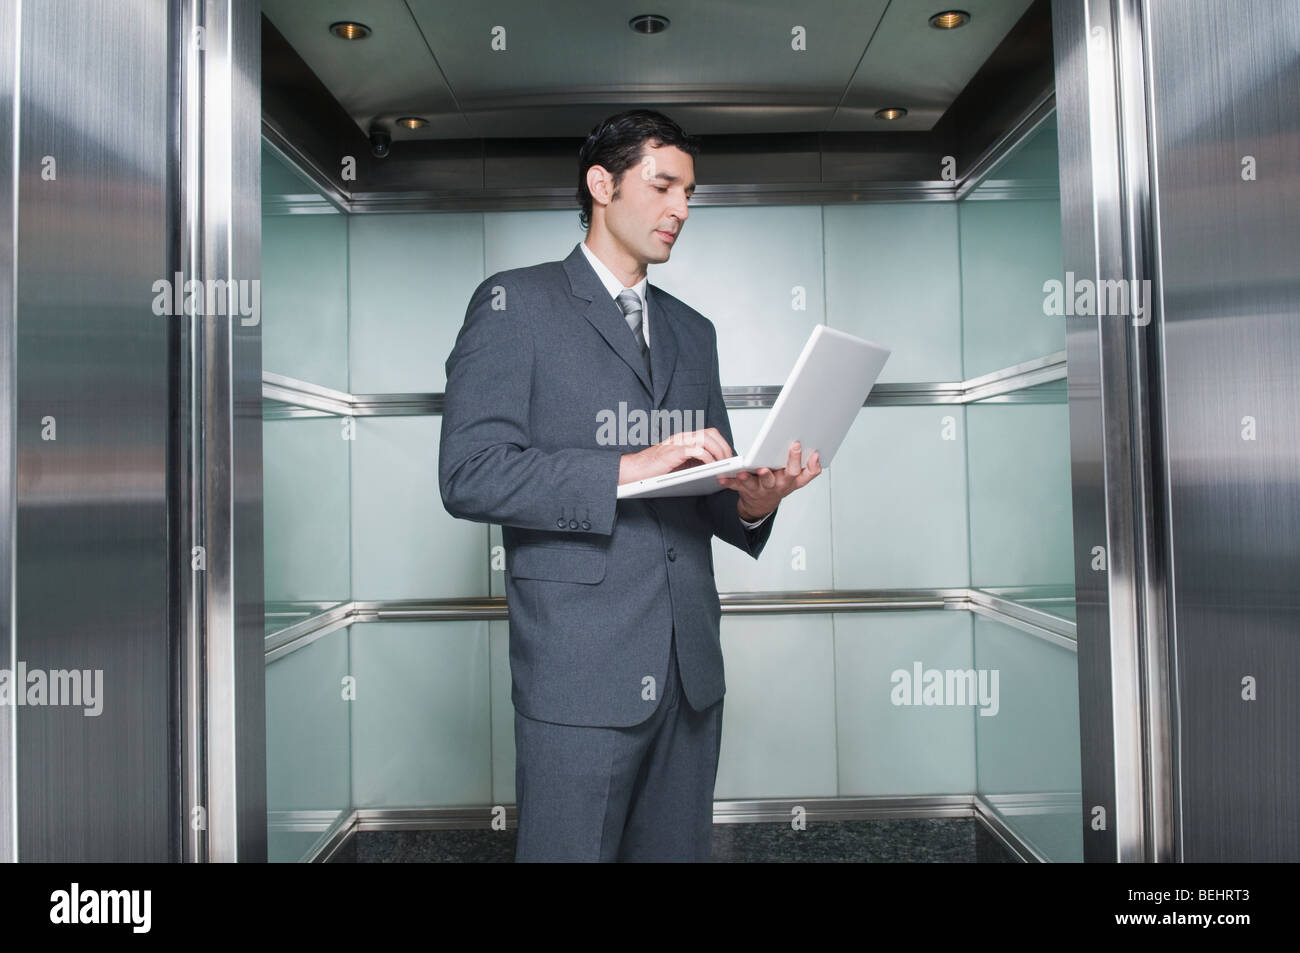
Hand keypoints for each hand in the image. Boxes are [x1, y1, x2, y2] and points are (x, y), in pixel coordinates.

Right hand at [618, 427, 734, 484]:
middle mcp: (682, 437)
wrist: (635, 469)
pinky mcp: (674, 452)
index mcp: (684, 438)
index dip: (722, 443)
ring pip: (706, 439)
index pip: (709, 433)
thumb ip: (694, 460)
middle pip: (711, 433)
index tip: (728, 456)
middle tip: (729, 461)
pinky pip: (696, 450)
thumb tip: (712, 466)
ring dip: (718, 452)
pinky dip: (707, 458)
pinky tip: (711, 466)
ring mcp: (678, 443)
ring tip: (722, 464)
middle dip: (724, 447)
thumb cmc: (654, 468)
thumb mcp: (679, 463)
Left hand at [718, 441, 820, 519]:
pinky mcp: (746, 490)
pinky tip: (722, 476)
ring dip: (749, 478)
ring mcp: (762, 489)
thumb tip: (817, 453)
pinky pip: (735, 486)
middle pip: (783, 477)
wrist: (761, 505)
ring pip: (756, 484)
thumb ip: (809, 468)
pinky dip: (728, 481)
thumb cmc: (779, 485)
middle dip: (783, 466)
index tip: (807, 449)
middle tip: (776, 460)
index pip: (803, 473)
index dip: (808, 463)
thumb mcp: (797, 479)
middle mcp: (778, 485)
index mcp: (791, 481)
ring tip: (743, 473)